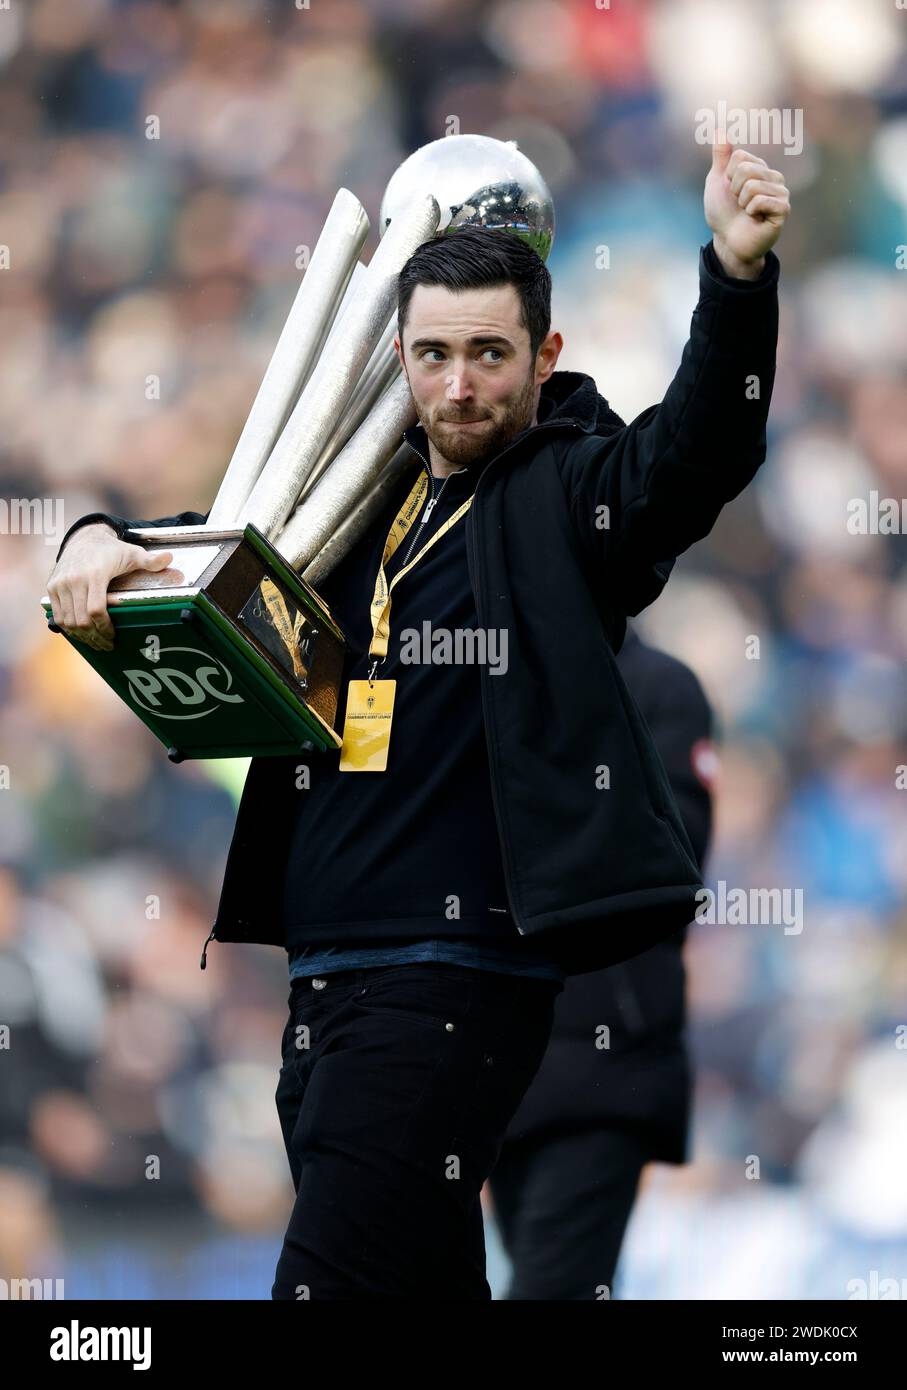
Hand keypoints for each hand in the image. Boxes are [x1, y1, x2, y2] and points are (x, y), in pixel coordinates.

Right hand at [46, 523, 172, 651]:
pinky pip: (57, 615)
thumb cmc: (112, 550)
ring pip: (68, 621)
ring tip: (95, 642)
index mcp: (95, 574)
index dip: (104, 628)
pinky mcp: (52, 587)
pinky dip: (68, 628)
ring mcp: (60, 584)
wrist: (84, 538)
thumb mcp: (133, 553)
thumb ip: (150, 560)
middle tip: (107, 645)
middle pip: (81, 620)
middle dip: (95, 637)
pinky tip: (81, 633)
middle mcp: (74, 580)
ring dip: (81, 636)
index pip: (96, 610)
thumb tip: (170, 559)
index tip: (113, 635)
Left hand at [704, 134, 790, 275]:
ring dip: (742, 202)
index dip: (728, 177)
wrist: (728, 241)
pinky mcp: (783, 210)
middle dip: (734, 190)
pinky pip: (760, 200)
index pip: (740, 157)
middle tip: (739, 204)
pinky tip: (756, 219)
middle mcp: (774, 178)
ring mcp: (781, 193)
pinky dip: (751, 211)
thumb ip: (721, 156)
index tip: (732, 191)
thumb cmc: (723, 213)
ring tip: (747, 212)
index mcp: (761, 168)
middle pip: (746, 169)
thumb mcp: (717, 181)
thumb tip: (719, 129)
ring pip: (752, 185)